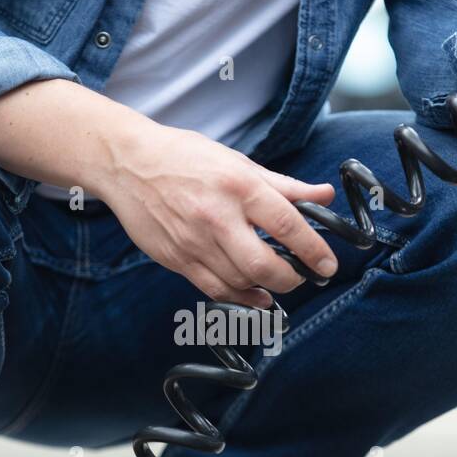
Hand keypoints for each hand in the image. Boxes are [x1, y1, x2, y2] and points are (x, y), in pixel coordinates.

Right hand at [98, 121, 337, 307]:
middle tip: (303, 276)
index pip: (285, 224)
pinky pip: (215, 289)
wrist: (128, 164)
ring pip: (240, 281)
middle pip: (263, 264)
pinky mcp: (176, 260)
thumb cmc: (185, 158)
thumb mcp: (238, 162)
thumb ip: (283, 185)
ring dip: (266, 287)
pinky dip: (241, 298)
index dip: (313, 249)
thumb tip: (323, 194)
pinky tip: (256, 295)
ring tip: (278, 279)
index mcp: (238, 186)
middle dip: (291, 278)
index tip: (328, 264)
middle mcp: (216, 217)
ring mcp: (194, 242)